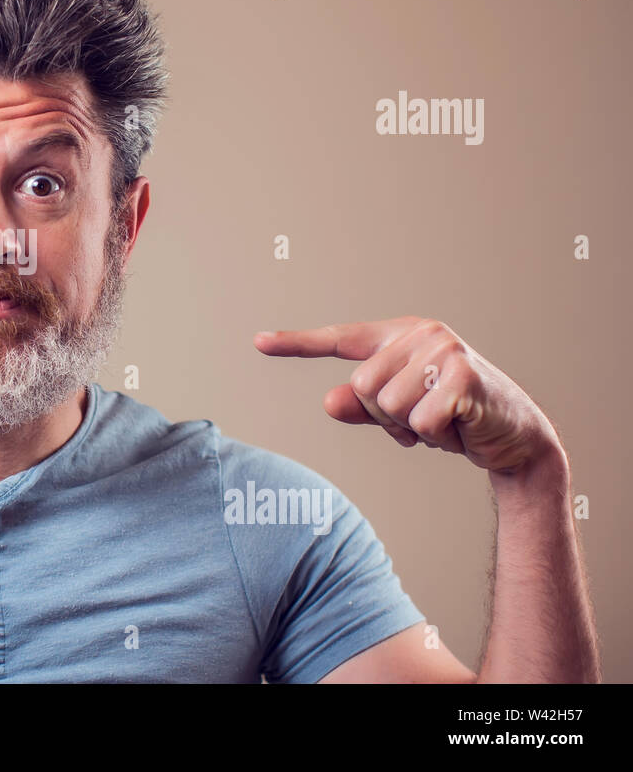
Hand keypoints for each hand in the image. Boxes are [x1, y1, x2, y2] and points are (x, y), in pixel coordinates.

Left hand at [253, 316, 562, 473]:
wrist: (514, 437)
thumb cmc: (451, 418)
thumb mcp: (398, 414)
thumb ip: (361, 407)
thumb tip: (329, 401)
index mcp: (399, 336)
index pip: (339, 339)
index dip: (296, 343)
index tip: (257, 342)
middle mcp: (420, 334)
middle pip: (362, 387)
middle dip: (386, 418)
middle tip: (421, 420)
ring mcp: (444, 351)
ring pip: (388, 407)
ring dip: (412, 430)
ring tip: (442, 422)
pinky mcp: (464, 377)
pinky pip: (419, 422)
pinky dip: (435, 437)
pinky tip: (460, 428)